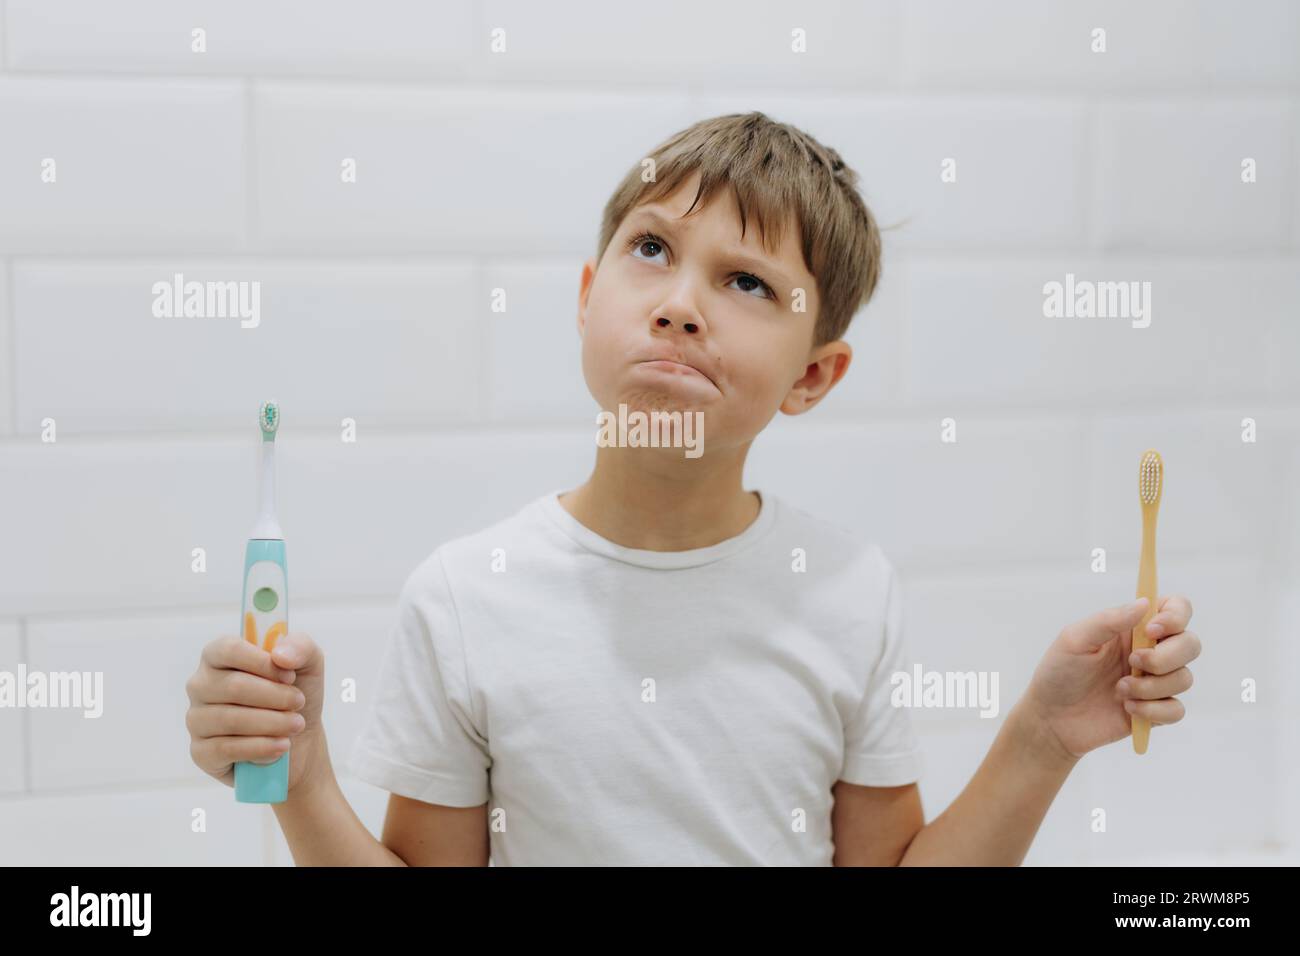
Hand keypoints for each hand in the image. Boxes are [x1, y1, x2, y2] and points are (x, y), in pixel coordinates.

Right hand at [185, 632, 327, 793]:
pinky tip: (281, 745)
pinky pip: (226, 749)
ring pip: (231, 720)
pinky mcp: (201, 752)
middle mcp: (200, 685)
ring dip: (273, 723)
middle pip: (234, 686)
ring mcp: (196, 719)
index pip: (228, 649)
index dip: (262, 663)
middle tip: (299, 702)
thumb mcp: (308, 663)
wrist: (299, 738)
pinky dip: (261, 748)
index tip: (290, 676)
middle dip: (275, 697)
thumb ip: (300, 646)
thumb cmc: (295, 693)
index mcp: (219, 655)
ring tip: (296, 724)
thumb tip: (280, 655)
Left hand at [1022, 595, 1198, 759]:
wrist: (1052, 718)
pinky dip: (1153, 710)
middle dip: (1165, 657)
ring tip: (1119, 690)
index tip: (1152, 630)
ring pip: (1184, 678)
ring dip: (1151, 687)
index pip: (1176, 609)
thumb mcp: (1075, 639)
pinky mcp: (1156, 711)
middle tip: (1133, 662)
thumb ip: (1109, 620)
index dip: (1175, 616)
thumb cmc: (1059, 672)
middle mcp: (1150, 651)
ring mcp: (1155, 681)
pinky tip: (1127, 708)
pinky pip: (1176, 710)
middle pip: (1190, 644)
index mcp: (1133, 628)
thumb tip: (1145, 602)